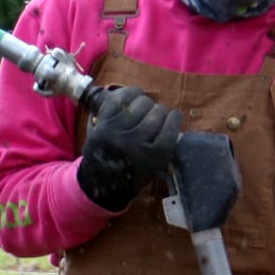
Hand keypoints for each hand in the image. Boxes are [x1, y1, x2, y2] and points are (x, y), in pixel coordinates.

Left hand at [76, 86, 183, 211]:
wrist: (100, 181)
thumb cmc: (132, 176)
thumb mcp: (156, 167)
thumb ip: (166, 146)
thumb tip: (172, 122)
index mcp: (154, 156)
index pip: (172, 127)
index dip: (175, 118)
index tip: (174, 116)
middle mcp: (137, 141)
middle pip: (158, 113)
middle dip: (161, 111)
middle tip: (158, 114)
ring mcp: (118, 130)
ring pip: (141, 103)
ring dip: (147, 102)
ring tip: (146, 105)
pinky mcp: (104, 121)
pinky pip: (121, 98)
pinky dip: (130, 93)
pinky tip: (135, 94)